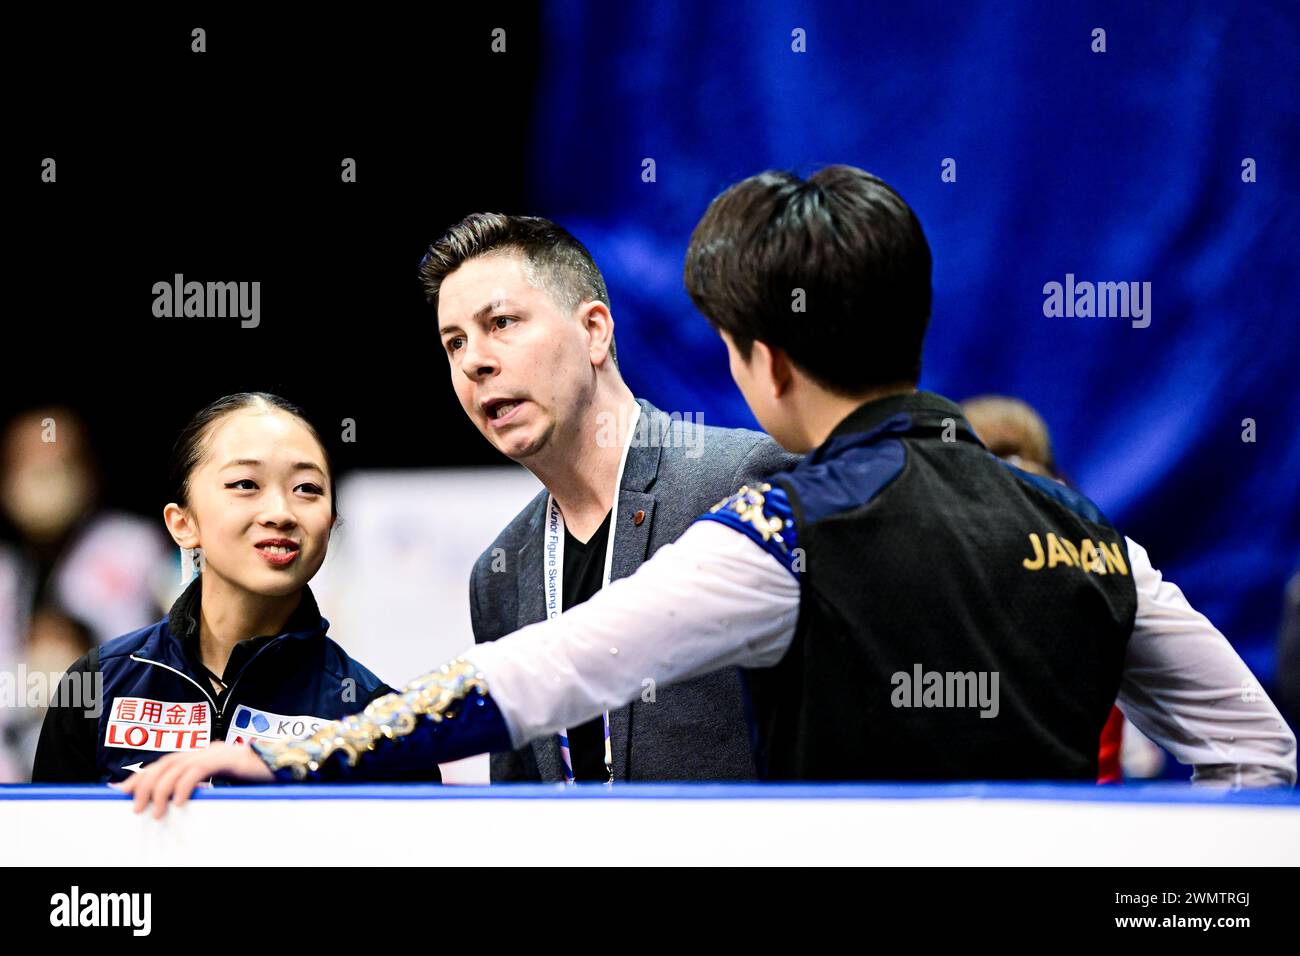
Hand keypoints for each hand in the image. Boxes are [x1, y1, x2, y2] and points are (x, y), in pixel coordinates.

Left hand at [117, 741, 274, 819]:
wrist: (285, 767)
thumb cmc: (256, 780)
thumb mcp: (222, 785)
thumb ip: (201, 787)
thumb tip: (177, 802)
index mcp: (202, 755)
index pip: (164, 763)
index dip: (142, 776)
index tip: (122, 791)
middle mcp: (205, 750)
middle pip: (165, 763)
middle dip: (144, 783)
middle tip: (133, 806)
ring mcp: (216, 753)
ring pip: (176, 767)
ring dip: (161, 790)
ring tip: (155, 812)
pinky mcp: (227, 759)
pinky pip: (198, 771)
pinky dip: (185, 786)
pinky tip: (179, 802)